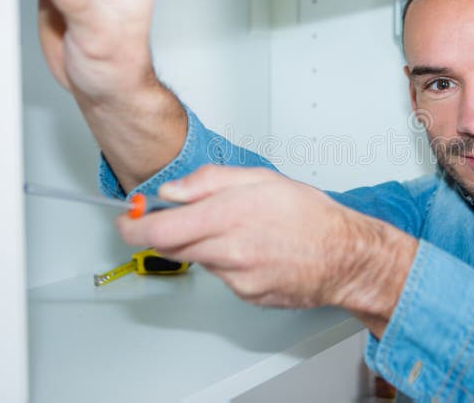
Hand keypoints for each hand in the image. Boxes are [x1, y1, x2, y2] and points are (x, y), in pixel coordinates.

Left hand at [115, 165, 418, 335]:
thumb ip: (210, 180)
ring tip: (241, 229)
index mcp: (228, 215)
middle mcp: (228, 250)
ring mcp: (236, 278)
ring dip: (205, 245)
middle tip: (187, 217)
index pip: (159, 231)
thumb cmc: (312, 216)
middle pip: (172, 248)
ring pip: (199, 261)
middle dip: (169, 233)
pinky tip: (255, 250)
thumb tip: (172, 191)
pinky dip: (228, 262)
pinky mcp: (246, 295)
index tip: (127, 220)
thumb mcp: (262, 178)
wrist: (345, 257)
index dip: (133, 228)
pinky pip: (223, 276)